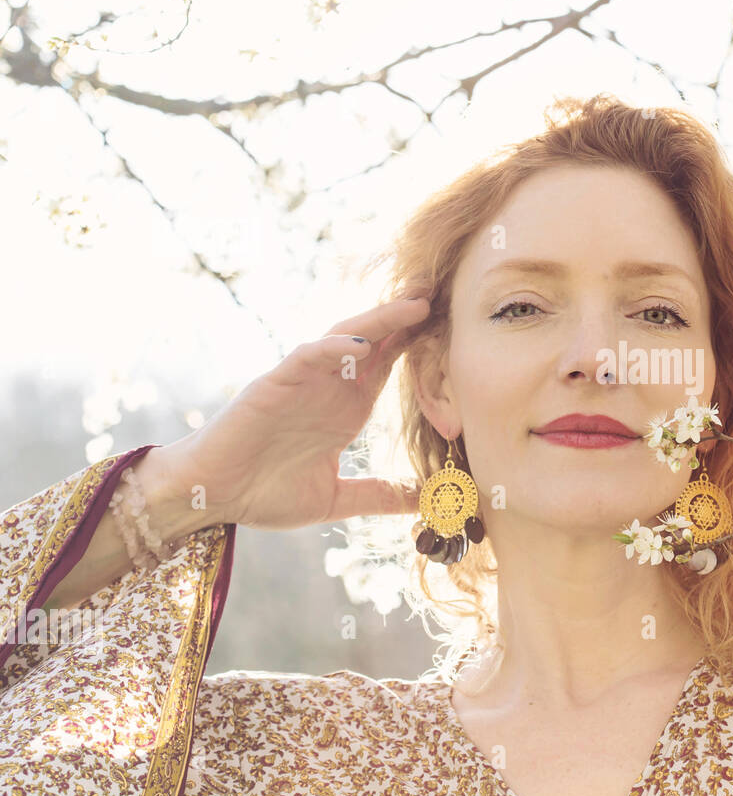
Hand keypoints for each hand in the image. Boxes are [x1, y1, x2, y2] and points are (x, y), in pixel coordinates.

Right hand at [158, 296, 432, 529]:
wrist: (208, 497)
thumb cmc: (263, 493)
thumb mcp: (336, 500)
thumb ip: (378, 496)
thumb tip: (423, 504)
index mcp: (348, 407)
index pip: (391, 362)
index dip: (422, 341)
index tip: (461, 322)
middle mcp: (330, 387)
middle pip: (377, 340)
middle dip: (409, 315)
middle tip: (444, 291)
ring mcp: (303, 382)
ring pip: (345, 338)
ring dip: (380, 321)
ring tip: (414, 305)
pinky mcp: (273, 385)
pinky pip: (306, 358)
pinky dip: (332, 348)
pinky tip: (360, 344)